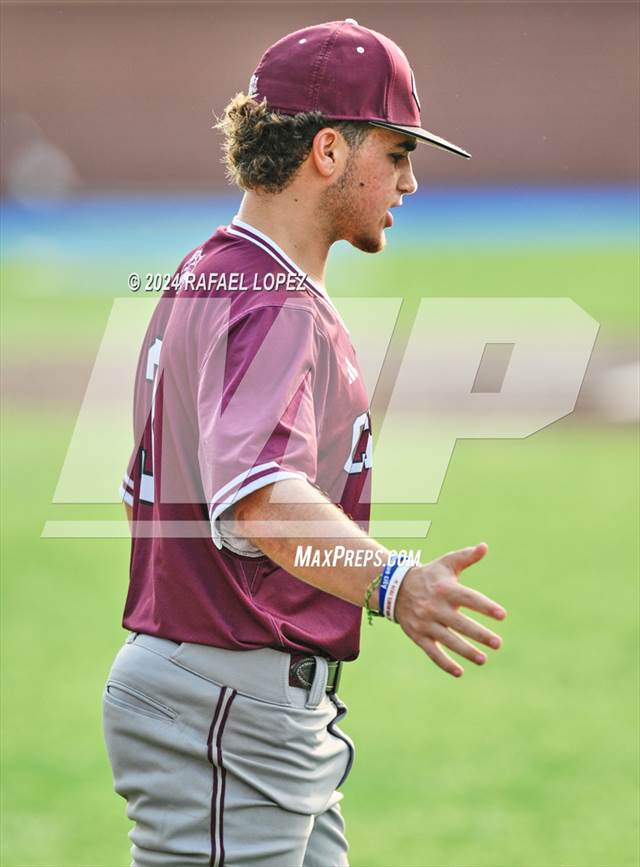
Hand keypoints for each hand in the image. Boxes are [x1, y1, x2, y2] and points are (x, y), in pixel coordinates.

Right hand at [394, 543, 505, 677]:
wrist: (394, 588)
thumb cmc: (429, 576)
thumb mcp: (446, 564)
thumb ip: (466, 557)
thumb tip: (484, 547)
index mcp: (445, 589)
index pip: (469, 598)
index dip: (485, 607)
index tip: (502, 615)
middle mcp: (435, 607)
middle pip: (460, 623)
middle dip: (479, 634)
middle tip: (498, 644)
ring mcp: (426, 623)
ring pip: (448, 640)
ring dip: (466, 651)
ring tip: (484, 659)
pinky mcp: (418, 636)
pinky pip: (432, 652)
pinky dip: (445, 663)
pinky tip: (460, 672)